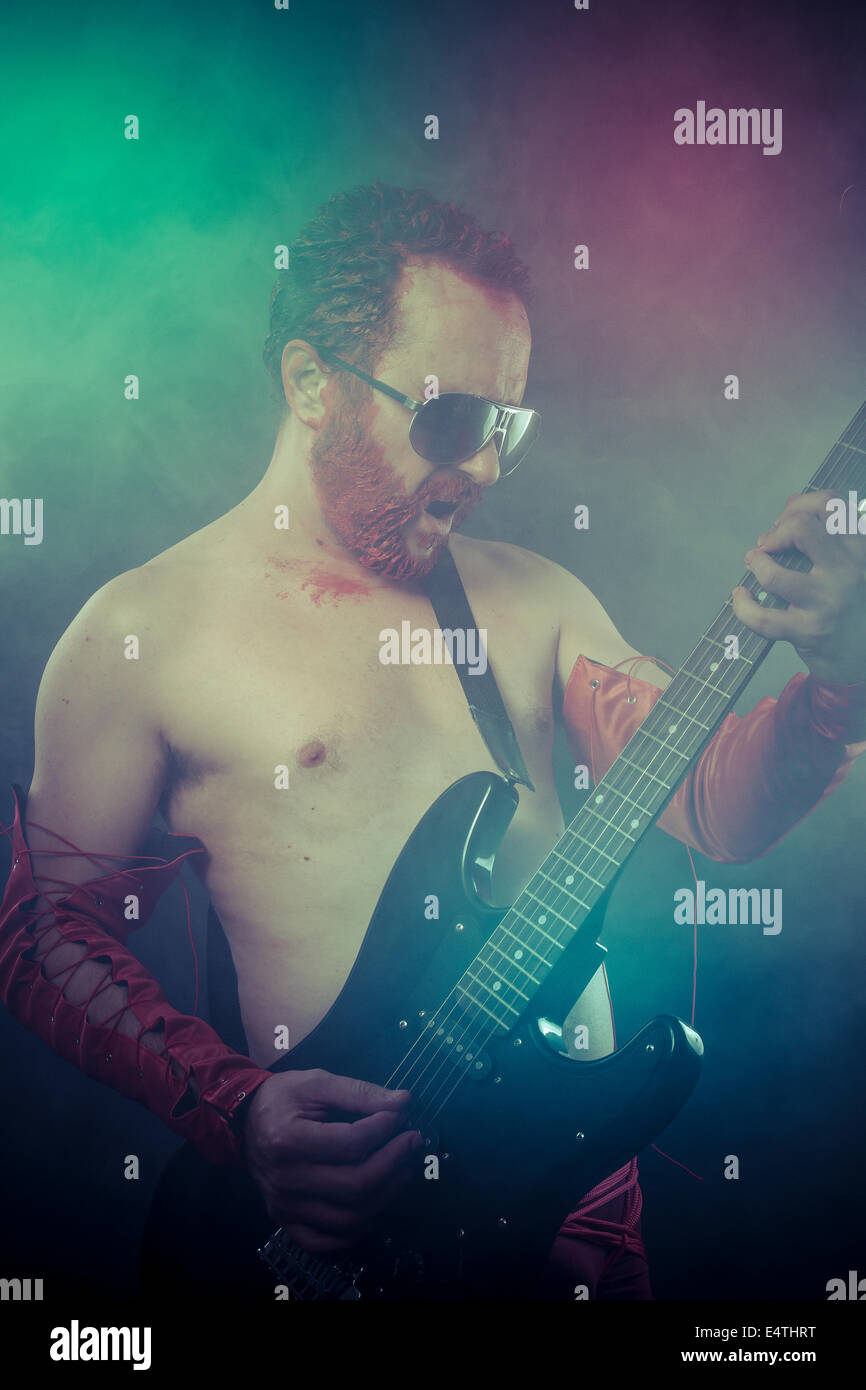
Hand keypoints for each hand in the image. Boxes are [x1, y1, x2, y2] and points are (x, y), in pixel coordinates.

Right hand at [242, 1067, 420, 1253]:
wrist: (245, 1120)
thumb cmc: (282, 1099)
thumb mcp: (317, 1082)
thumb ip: (360, 1092)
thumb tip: (403, 1101)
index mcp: (288, 1140)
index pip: (352, 1143)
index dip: (384, 1129)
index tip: (400, 1116)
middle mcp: (285, 1180)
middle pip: (355, 1186)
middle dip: (393, 1164)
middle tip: (411, 1143)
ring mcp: (284, 1205)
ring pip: (349, 1220)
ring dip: (385, 1197)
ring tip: (401, 1171)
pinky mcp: (286, 1220)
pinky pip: (326, 1242)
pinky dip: (356, 1232)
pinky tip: (374, 1205)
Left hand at [732, 490, 865, 683]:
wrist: (863, 654)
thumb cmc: (848, 601)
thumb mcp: (848, 562)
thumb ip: (824, 532)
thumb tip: (790, 505)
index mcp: (859, 548)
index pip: (829, 504)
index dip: (798, 506)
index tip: (785, 522)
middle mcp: (848, 570)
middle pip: (801, 528)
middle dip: (775, 533)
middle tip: (768, 546)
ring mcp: (827, 602)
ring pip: (773, 572)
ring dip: (755, 564)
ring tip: (754, 564)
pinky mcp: (808, 631)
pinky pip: (761, 617)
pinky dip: (742, 605)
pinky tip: (741, 596)